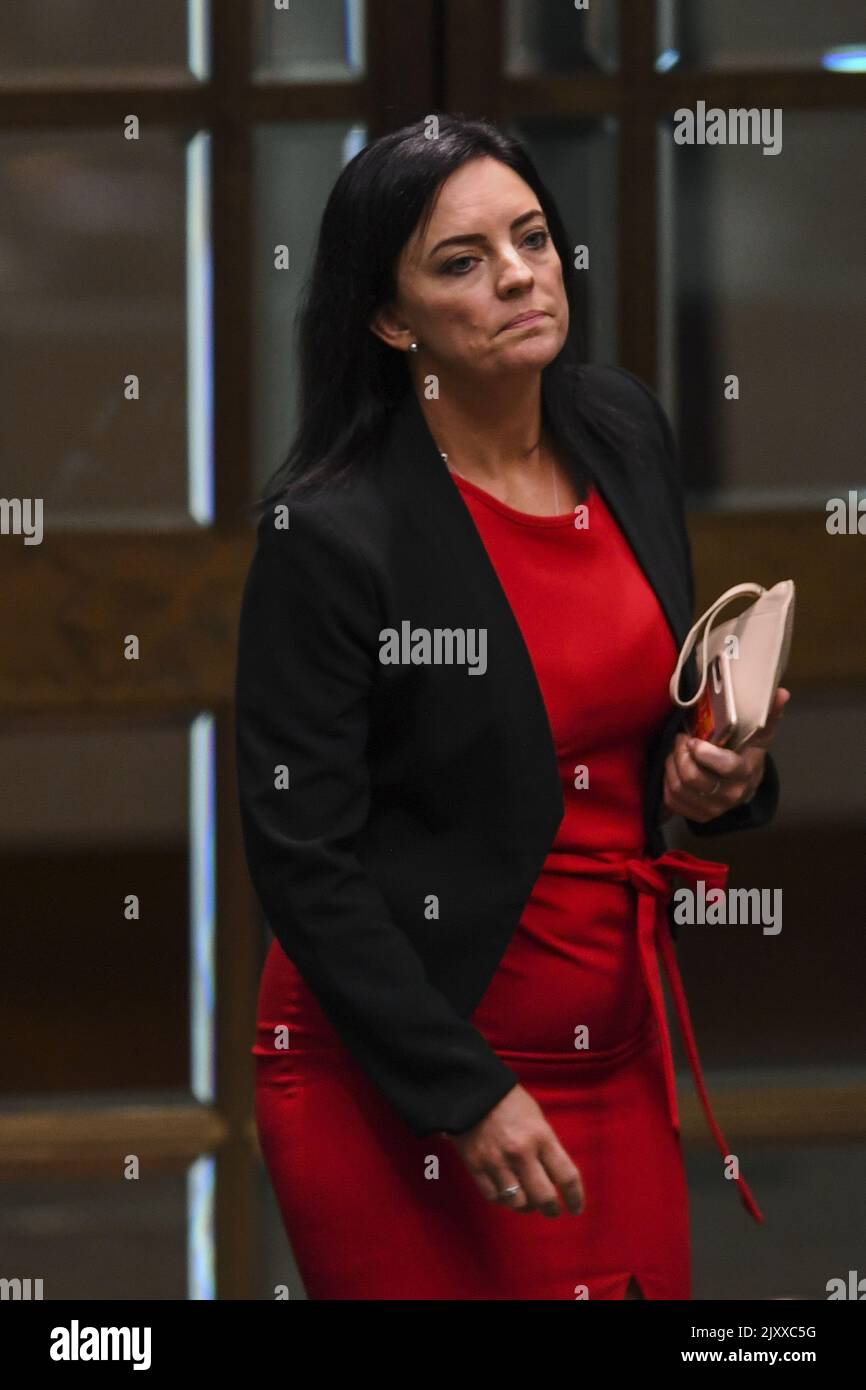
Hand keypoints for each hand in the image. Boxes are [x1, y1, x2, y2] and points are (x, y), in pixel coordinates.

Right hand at [442, 1084, 584, 1216]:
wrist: (472, 1089)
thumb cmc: (510, 1102)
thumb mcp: (537, 1119)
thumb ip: (547, 1147)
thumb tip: (555, 1177)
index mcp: (541, 1137)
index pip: (566, 1176)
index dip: (575, 1198)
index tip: (576, 1208)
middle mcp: (521, 1153)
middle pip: (544, 1197)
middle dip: (552, 1209)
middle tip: (553, 1211)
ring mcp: (497, 1162)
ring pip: (518, 1203)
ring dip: (526, 1207)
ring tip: (528, 1203)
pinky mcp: (476, 1166)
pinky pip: (494, 1197)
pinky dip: (503, 1200)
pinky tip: (507, 1195)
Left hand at [661, 686, 790, 823]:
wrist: (743, 783)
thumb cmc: (747, 752)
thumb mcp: (759, 732)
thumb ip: (769, 713)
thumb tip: (781, 693)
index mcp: (747, 773)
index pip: (726, 766)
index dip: (704, 753)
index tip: (693, 740)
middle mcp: (732, 795)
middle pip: (694, 778)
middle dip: (681, 755)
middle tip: (682, 740)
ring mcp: (715, 809)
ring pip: (679, 788)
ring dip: (672, 765)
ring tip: (677, 752)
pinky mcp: (699, 815)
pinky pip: (672, 801)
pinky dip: (667, 782)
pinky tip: (675, 768)